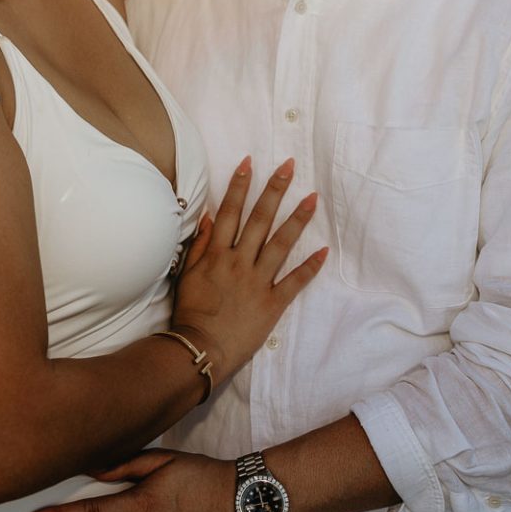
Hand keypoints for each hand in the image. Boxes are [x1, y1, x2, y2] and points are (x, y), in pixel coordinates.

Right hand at [170, 157, 327, 385]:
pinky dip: (310, 267)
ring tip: (312, 197)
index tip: (249, 163)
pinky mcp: (272, 303)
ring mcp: (258, 282)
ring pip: (281, 244)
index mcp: (217, 254)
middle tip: (289, 166)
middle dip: (274, 190)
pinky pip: (294, 282)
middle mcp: (239, 262)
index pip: (230, 212)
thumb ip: (198, 246)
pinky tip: (324, 250)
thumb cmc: (190, 313)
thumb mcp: (186, 275)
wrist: (199, 348)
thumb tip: (209, 217)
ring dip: (298, 219)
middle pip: (259, 219)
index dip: (239, 186)